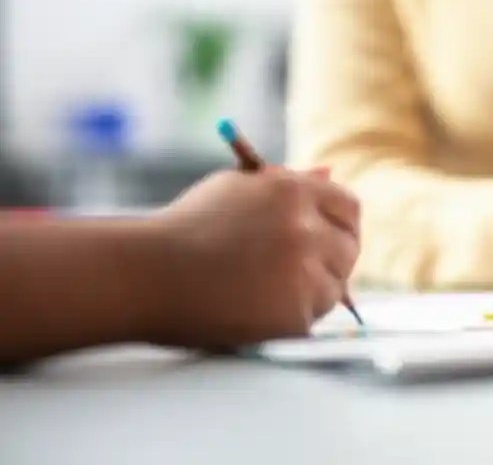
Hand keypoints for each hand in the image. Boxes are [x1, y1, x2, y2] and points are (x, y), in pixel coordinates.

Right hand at [147, 168, 359, 347]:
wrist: (143, 276)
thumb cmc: (184, 229)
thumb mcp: (236, 188)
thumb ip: (287, 182)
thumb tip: (331, 174)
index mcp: (293, 191)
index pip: (349, 208)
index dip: (340, 225)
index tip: (328, 239)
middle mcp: (305, 228)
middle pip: (349, 248)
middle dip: (331, 260)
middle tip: (297, 272)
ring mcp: (303, 272)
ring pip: (335, 286)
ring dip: (312, 292)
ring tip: (265, 291)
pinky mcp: (294, 313)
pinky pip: (312, 316)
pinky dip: (291, 317)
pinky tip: (256, 309)